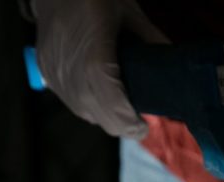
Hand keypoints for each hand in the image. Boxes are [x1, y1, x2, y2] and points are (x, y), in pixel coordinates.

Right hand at [32, 0, 167, 138]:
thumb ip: (153, 41)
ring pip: (85, 113)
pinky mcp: (47, 73)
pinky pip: (72, 103)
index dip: (129, 121)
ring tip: (122, 108)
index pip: (112, 101)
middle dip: (123, 125)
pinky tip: (102, 98)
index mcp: (94, 54)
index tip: (144, 126)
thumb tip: (176, 70)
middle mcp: (71, 69)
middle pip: (100, 116)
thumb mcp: (131, 13)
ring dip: (106, 117)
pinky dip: (89, 106)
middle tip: (139, 121)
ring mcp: (56, 73)